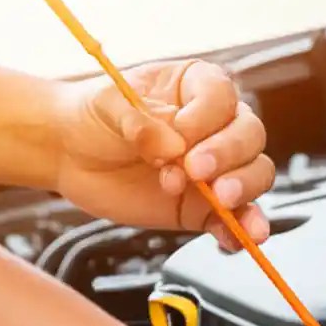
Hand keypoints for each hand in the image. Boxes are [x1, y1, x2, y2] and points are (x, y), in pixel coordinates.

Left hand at [52, 59, 273, 250]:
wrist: (69, 154)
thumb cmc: (94, 117)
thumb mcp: (108, 104)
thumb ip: (139, 121)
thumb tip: (170, 144)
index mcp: (196, 89)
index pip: (223, 98)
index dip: (206, 117)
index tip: (178, 133)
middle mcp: (215, 127)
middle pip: (250, 136)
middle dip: (228, 155)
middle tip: (195, 170)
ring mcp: (217, 170)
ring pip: (256, 174)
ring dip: (244, 188)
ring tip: (218, 199)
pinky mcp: (207, 207)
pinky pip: (238, 219)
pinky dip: (243, 230)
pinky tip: (240, 237)